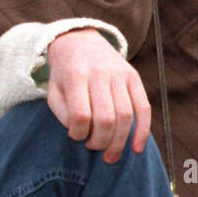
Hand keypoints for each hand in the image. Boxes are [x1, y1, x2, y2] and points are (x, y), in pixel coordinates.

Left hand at [44, 29, 150, 162]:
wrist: (79, 41)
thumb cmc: (64, 73)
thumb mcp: (53, 89)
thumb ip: (63, 113)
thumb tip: (82, 134)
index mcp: (75, 76)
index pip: (80, 114)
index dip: (78, 133)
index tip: (75, 136)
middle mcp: (100, 74)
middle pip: (106, 118)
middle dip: (100, 142)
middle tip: (93, 148)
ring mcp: (120, 75)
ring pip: (126, 116)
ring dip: (119, 142)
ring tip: (110, 155)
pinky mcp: (134, 78)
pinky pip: (144, 108)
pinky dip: (143, 131)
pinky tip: (136, 149)